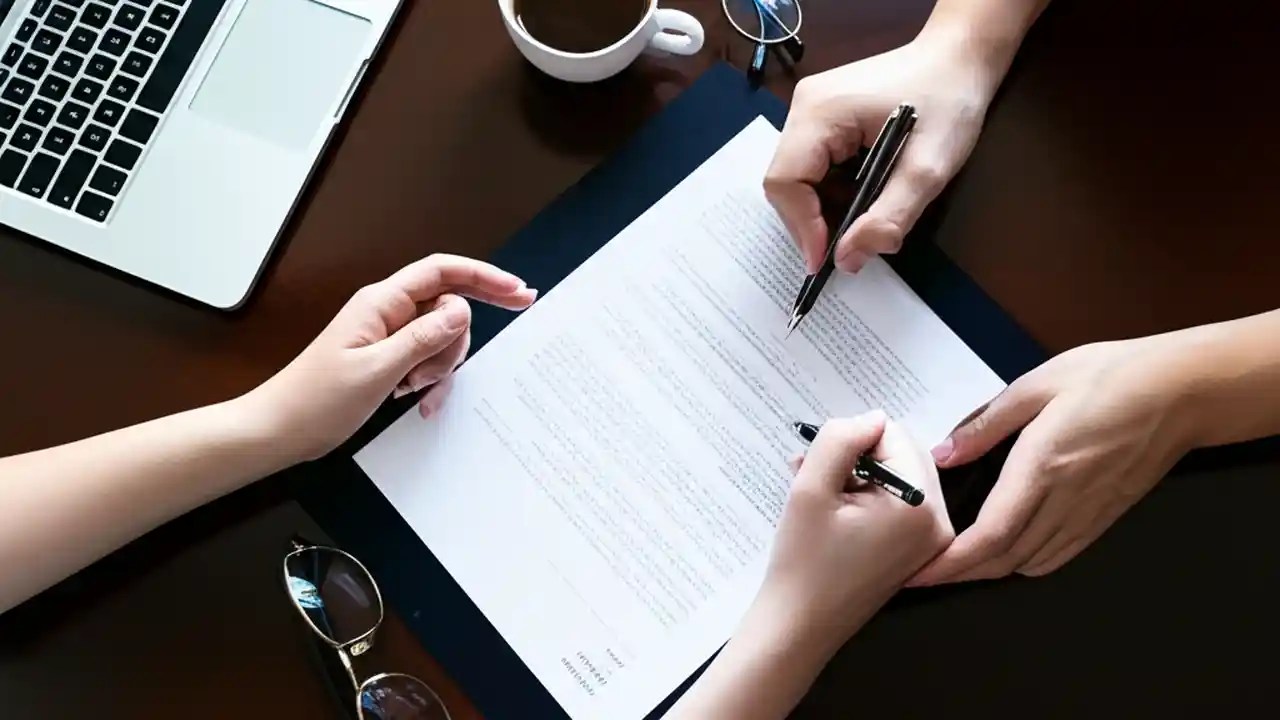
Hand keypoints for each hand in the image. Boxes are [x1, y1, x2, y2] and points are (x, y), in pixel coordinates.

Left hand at [243, 254, 536, 461]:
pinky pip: (425, 357)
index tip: (518, 292)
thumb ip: (424, 337)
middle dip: (455, 341)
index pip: (442, 272)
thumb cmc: (316, 400)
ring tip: (412, 389)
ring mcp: (388, 333)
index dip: (484, 277)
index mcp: (381, 303)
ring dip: (438, 365)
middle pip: (448, 306)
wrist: (281, 429)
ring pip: (441, 336)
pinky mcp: (388, 356)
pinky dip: (427, 377)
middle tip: (438, 373)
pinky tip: (412, 397)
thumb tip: (463, 309)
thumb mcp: (377, 370)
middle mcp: (386, 311)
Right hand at [760, 411, 952, 636]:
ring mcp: (933, 539)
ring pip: (899, 473)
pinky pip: (900, 500)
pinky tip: (831, 509)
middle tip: (815, 474)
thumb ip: (841, 439)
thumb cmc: (803, 563)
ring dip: (858, 473)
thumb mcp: (811, 488)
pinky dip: (867, 495)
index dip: (851, 441)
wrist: (800, 627)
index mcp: (920, 504)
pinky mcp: (920, 550)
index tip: (821, 467)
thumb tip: (869, 417)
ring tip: (817, 492)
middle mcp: (940, 521)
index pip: (892, 434)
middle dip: (857, 454)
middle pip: (903, 451)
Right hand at [764, 35, 999, 272]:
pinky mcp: (822, 116)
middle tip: (842, 252)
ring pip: (795, 177)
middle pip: (784, 181)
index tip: (827, 260)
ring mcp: (810, 110)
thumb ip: (888, 217)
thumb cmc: (949, 100)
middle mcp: (804, 107)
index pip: (785, 181)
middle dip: (809, 222)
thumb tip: (848, 259)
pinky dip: (827, 193)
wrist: (960, 57)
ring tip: (852, 229)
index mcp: (820, 112)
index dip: (802, 226)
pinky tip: (856, 201)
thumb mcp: (928, 167)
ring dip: (819, 209)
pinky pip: (810, 165)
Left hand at [912, 337, 1197, 583]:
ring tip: (959, 562)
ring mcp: (1090, 512)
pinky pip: (1061, 554)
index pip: (990, 534)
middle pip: (1005, 558)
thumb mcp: (1038, 384)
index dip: (952, 562)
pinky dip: (1028, 562)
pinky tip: (1011, 552)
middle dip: (961, 573)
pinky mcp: (1108, 515)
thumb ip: (987, 423)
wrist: (1184, 390)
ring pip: (1032, 562)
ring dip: (992, 570)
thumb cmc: (1112, 376)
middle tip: (925, 572)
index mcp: (1042, 466)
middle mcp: (1066, 499)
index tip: (921, 572)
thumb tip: (945, 453)